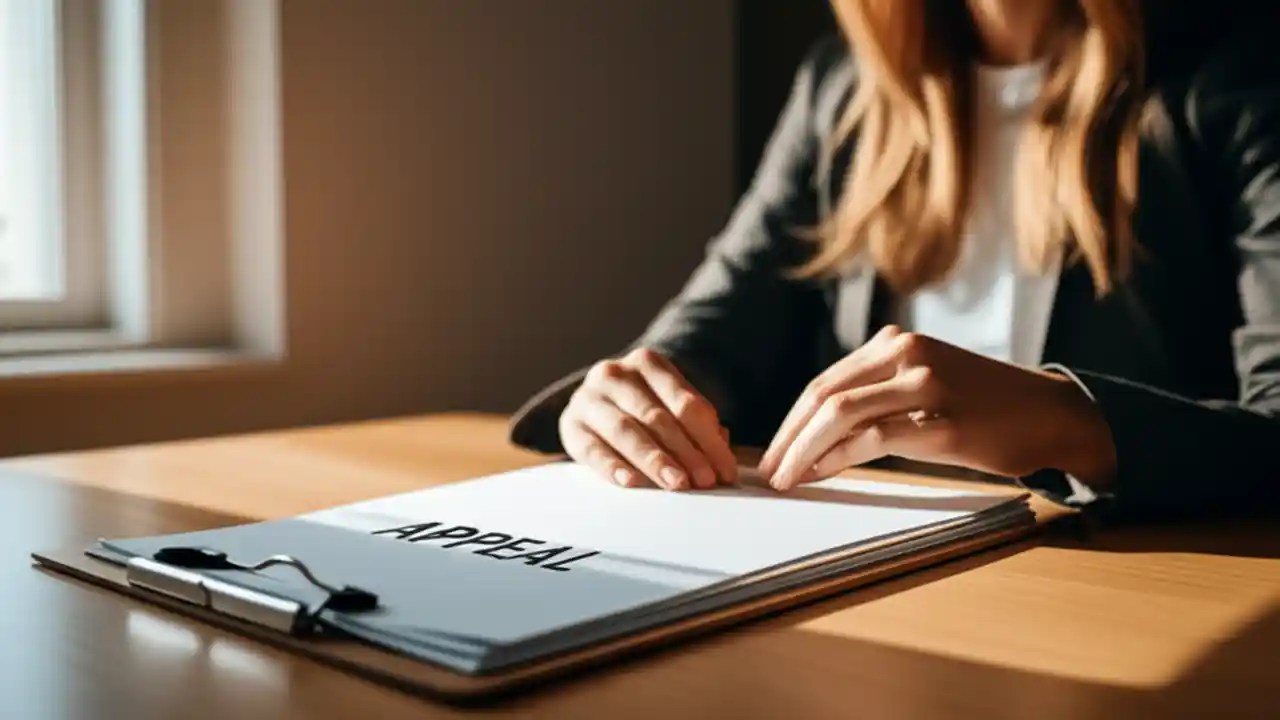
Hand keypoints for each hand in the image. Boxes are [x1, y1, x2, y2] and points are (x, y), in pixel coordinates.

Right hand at [559, 348, 738, 489]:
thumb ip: (697, 424)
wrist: (593, 406)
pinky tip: (631, 482)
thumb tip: (721, 446)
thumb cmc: (642, 410)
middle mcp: (614, 374)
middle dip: (686, 452)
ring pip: (626, 431)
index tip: (725, 471)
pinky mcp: (570, 426)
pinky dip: (612, 466)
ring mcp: (588, 398)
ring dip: (654, 460)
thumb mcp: (670, 406)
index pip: (685, 403)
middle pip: (657, 417)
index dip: (708, 439)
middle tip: (705, 481)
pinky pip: (592, 449)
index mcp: (647, 363)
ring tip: (676, 484)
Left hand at [759, 325, 1115, 490]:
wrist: (1050, 415)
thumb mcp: (923, 384)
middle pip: (823, 397)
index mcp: (896, 342)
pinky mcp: (941, 421)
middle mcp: (905, 353)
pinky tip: (819, 475)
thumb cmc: (981, 407)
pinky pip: (871, 439)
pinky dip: (836, 459)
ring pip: (839, 415)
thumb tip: (816, 435)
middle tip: (767, 472)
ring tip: (785, 479)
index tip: (772, 453)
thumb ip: (876, 394)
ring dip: (803, 451)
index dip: (791, 422)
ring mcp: (924, 384)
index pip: (825, 383)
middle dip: (787, 438)